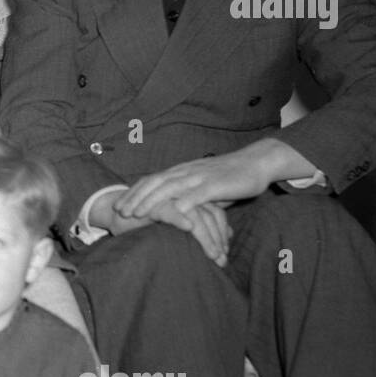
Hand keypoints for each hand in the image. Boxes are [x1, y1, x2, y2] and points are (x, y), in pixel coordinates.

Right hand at [91, 190, 229, 266]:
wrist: (115, 212)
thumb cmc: (148, 220)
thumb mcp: (179, 224)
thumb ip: (204, 226)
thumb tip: (228, 235)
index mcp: (191, 198)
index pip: (215, 213)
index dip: (222, 234)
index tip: (224, 256)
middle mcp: (183, 196)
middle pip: (210, 214)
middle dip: (218, 239)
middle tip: (221, 261)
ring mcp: (169, 198)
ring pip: (196, 214)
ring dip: (206, 236)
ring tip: (213, 254)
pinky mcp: (152, 203)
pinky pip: (169, 210)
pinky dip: (180, 218)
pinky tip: (188, 227)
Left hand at [114, 145, 276, 217]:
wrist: (257, 163)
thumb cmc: (230, 178)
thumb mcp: (203, 187)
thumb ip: (188, 197)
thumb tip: (174, 212)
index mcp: (181, 171)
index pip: (152, 180)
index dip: (134, 192)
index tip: (118, 205)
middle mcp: (187, 171)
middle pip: (154, 183)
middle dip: (135, 197)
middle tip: (119, 212)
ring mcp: (200, 177)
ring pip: (170, 187)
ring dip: (152, 200)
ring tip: (137, 213)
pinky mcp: (216, 184)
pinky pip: (198, 193)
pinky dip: (184, 202)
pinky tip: (173, 212)